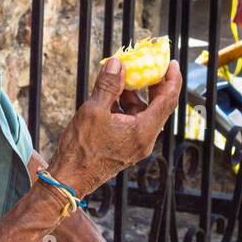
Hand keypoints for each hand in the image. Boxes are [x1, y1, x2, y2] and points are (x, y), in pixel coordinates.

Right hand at [48, 58, 181, 197]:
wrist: (70, 179)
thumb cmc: (81, 149)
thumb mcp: (93, 111)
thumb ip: (108, 86)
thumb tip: (117, 64)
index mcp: (143, 130)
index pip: (167, 100)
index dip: (172, 78)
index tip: (170, 62)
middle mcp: (145, 139)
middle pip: (157, 105)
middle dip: (151, 84)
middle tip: (144, 64)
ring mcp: (136, 145)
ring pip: (142, 113)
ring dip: (133, 95)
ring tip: (117, 79)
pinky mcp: (125, 148)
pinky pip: (132, 122)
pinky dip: (124, 107)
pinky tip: (109, 98)